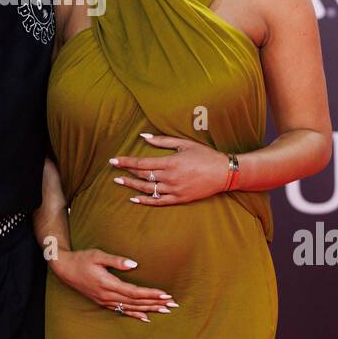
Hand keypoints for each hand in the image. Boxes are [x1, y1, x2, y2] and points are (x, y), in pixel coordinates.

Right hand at [49, 248, 175, 321]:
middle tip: (172, 304)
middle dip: (155, 303)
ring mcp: (105, 301)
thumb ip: (116, 260)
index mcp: (108, 284)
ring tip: (165, 310)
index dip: (151, 294)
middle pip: (136, 302)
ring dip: (149, 309)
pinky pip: (122, 311)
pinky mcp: (103, 302)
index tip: (165, 294)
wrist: (65, 269)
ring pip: (131, 308)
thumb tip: (134, 265)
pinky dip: (135, 314)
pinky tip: (146, 317)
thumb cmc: (82, 259)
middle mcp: (107, 296)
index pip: (134, 292)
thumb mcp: (97, 255)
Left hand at [110, 132, 229, 205]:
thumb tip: (144, 137)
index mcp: (170, 163)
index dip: (126, 162)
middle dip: (126, 172)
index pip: (142, 163)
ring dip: (132, 186)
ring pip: (147, 189)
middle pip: (142, 176)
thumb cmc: (205, 155)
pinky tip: (134, 198)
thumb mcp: (184, 144)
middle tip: (113, 170)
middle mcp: (170, 178)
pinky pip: (158, 201)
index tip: (114, 160)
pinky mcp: (179, 199)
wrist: (223, 173)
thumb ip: (162, 141)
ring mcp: (174, 190)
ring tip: (119, 182)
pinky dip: (145, 200)